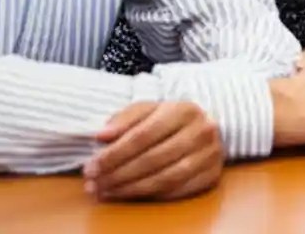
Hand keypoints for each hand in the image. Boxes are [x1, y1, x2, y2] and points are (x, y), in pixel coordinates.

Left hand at [84, 101, 222, 200]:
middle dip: (118, 174)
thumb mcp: (148, 109)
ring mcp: (210, 155)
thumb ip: (123, 119)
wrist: (205, 127)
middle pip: (152, 159)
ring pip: (165, 178)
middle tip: (95, 184)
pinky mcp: (212, 175)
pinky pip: (178, 191)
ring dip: (131, 189)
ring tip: (107, 191)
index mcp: (184, 110)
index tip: (92, 166)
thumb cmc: (170, 119)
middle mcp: (202, 131)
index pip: (143, 135)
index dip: (114, 154)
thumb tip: (102, 137)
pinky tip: (131, 195)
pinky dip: (151, 196)